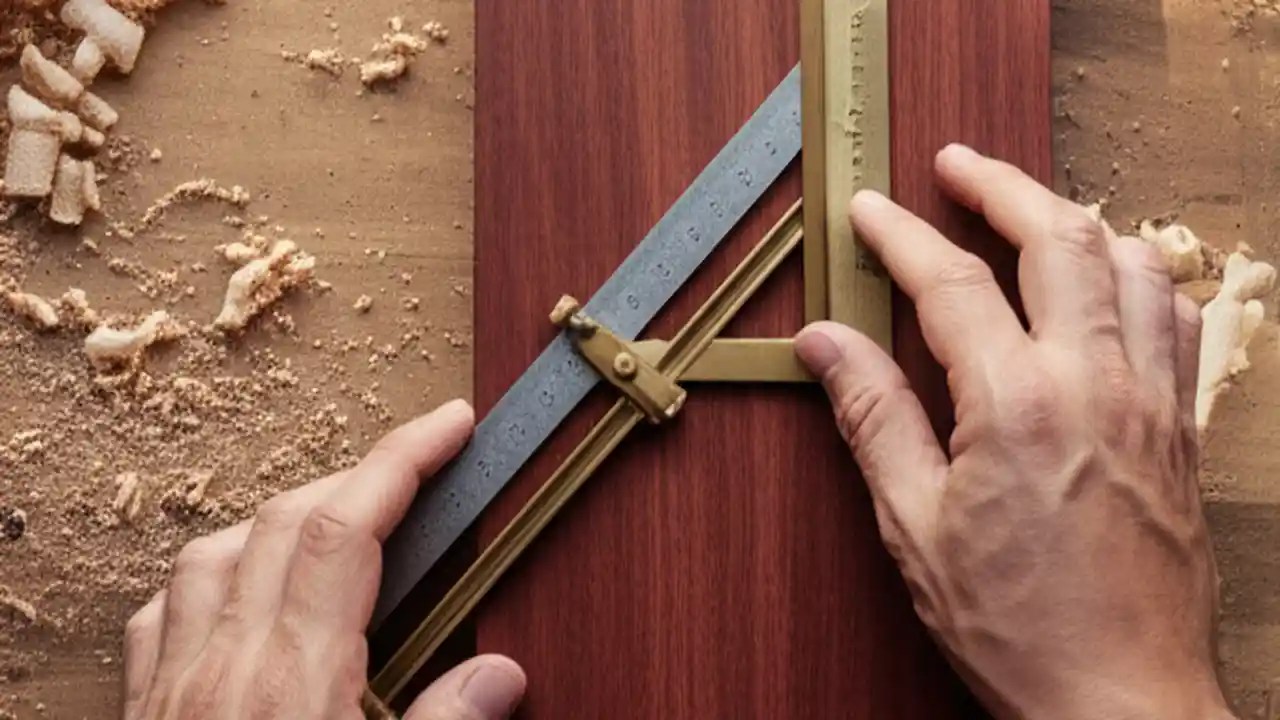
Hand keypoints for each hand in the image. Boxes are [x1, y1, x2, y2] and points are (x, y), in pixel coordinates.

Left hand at [122, 400, 525, 719]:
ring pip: (213, 553)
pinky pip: (163, 612)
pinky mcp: (145, 718)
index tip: (448, 426)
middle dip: (358, 476)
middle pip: (284, 520)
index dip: (401, 458)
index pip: (345, 525)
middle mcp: (222, 668)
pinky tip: (234, 594)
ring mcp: (172, 690)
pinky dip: (209, 577)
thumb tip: (499, 675)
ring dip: (279, 517)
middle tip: (416, 475)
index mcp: (292, 682)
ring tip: (333, 524)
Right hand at [796, 145, 1231, 719]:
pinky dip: (1137, 275)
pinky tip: (1109, 282)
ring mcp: (1151, 399)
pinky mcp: (1180, 427)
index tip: (871, 211)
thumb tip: (825, 342)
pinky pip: (1175, 316)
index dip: (903, 236)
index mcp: (1016, 405)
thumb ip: (871, 417)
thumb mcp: (913, 525)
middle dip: (1000, 185)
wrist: (1121, 699)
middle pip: (1056, 237)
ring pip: (1129, 262)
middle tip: (956, 166)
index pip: (952, 284)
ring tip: (1029, 209)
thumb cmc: (1017, 626)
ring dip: (1073, 218)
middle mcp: (1095, 382)